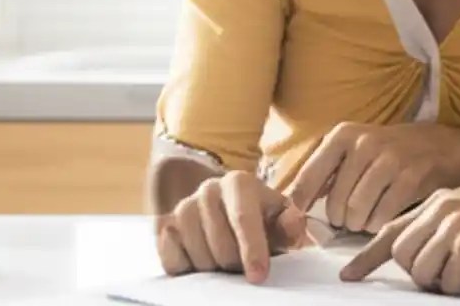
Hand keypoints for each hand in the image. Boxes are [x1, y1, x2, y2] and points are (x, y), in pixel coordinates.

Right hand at [156, 170, 308, 283]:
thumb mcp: (280, 218)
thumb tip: (294, 222)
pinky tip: (204, 259)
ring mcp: (182, 207)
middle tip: (244, 266)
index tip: (258, 277)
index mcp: (239, 182)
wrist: (227, 211)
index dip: (252, 250)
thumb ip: (290, 223)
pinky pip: (174, 262)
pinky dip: (190, 270)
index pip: (243, 219)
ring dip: (215, 269)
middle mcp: (208, 189)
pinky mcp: (165, 227)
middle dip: (236, 264)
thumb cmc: (261, 218)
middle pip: (221, 245)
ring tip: (226, 260)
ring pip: (198, 256)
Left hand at [287, 122, 459, 233]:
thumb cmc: (392, 151)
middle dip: (339, 218)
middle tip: (348, 217)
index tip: (304, 213)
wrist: (444, 147)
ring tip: (365, 218)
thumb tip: (291, 200)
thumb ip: (325, 170)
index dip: (302, 202)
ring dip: (359, 224)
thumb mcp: (356, 147)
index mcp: (344, 135)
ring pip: (357, 212)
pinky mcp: (412, 177)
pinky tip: (381, 218)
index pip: (308, 178)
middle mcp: (365, 144)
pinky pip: (382, 216)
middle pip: (334, 203)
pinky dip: (378, 223)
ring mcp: (390, 160)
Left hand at [340, 186, 459, 294]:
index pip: (394, 230)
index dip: (368, 256)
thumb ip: (445, 231)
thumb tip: (415, 260)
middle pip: (405, 257)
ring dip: (449, 283)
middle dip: (426, 276)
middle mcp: (443, 208)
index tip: (349, 276)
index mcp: (443, 199)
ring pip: (423, 273)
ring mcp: (454, 225)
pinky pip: (450, 285)